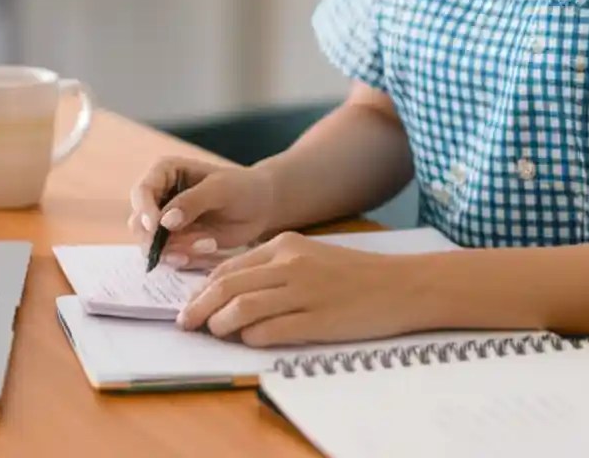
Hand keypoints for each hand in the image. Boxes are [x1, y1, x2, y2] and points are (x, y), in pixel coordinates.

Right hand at [128, 157, 277, 269]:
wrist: (261, 208)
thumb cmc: (242, 188)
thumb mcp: (221, 189)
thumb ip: (192, 202)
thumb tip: (164, 221)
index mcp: (164, 172)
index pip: (141, 192)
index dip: (145, 211)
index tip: (156, 228)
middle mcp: (158, 197)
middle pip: (139, 223)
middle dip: (160, 239)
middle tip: (186, 247)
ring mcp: (164, 223)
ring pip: (151, 244)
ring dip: (176, 251)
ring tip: (209, 244)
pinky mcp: (175, 242)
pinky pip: (169, 257)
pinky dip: (185, 258)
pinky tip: (208, 249)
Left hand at [177, 232, 427, 346]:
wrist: (403, 285)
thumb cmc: (355, 274)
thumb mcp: (311, 256)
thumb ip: (273, 268)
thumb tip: (231, 292)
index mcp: (286, 246)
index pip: (228, 267)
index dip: (202, 288)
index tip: (191, 303)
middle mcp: (290, 265)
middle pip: (226, 287)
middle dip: (198, 307)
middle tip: (185, 323)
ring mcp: (304, 293)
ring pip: (242, 308)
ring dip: (220, 324)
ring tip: (213, 333)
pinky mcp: (317, 321)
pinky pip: (271, 331)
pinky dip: (251, 338)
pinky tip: (247, 341)